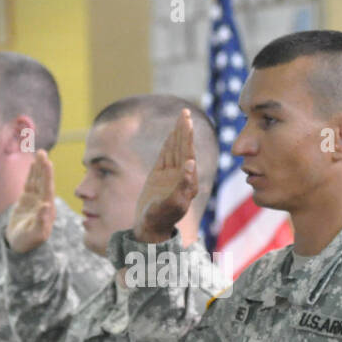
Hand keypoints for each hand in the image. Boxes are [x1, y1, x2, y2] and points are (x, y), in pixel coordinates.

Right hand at [6, 150, 55, 253]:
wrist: (19, 245)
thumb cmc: (28, 242)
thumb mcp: (35, 234)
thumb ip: (41, 221)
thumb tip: (46, 205)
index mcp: (47, 209)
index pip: (47, 189)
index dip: (47, 176)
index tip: (47, 162)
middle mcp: (43, 202)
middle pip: (43, 182)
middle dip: (43, 167)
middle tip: (43, 152)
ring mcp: (35, 200)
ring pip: (37, 181)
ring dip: (38, 168)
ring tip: (40, 153)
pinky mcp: (26, 200)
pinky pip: (30, 184)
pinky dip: (31, 174)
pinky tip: (33, 164)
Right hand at [133, 109, 197, 243]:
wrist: (149, 228)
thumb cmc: (162, 219)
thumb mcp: (174, 204)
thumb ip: (184, 184)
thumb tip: (191, 163)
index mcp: (189, 181)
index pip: (188, 154)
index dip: (188, 137)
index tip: (188, 122)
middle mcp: (182, 177)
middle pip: (183, 148)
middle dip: (184, 131)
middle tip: (185, 113)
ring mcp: (170, 176)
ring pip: (174, 150)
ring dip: (177, 134)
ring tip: (181, 118)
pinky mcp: (159, 177)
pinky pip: (165, 156)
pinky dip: (168, 144)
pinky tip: (171, 135)